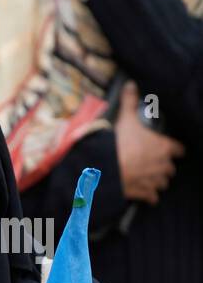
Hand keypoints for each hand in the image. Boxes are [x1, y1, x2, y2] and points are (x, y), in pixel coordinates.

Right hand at [115, 80, 184, 204]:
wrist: (105, 170)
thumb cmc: (119, 144)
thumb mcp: (124, 120)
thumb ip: (129, 102)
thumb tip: (130, 85)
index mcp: (163, 147)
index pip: (178, 149)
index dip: (174, 149)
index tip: (170, 149)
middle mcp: (162, 165)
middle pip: (170, 168)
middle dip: (163, 166)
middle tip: (153, 163)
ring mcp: (153, 180)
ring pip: (163, 183)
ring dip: (158, 181)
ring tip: (149, 178)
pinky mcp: (143, 193)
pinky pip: (152, 197)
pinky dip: (150, 196)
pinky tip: (144, 195)